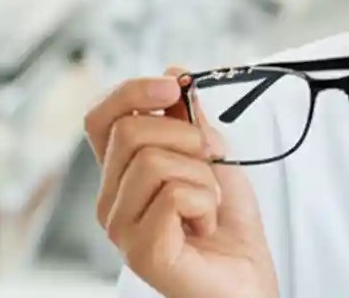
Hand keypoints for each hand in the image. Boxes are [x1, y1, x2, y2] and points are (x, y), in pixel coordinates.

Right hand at [85, 67, 278, 297]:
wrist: (248, 275)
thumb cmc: (227, 223)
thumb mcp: (213, 156)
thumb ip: (190, 119)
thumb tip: (173, 73)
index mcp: (121, 173)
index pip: (100, 117)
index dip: (132, 91)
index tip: (174, 87)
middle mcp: (110, 199)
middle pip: (131, 131)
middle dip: (187, 138)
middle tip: (207, 169)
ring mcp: (121, 228)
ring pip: (155, 162)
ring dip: (202, 177)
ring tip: (207, 205)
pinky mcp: (142, 252)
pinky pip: (173, 196)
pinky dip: (204, 202)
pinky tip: (204, 225)